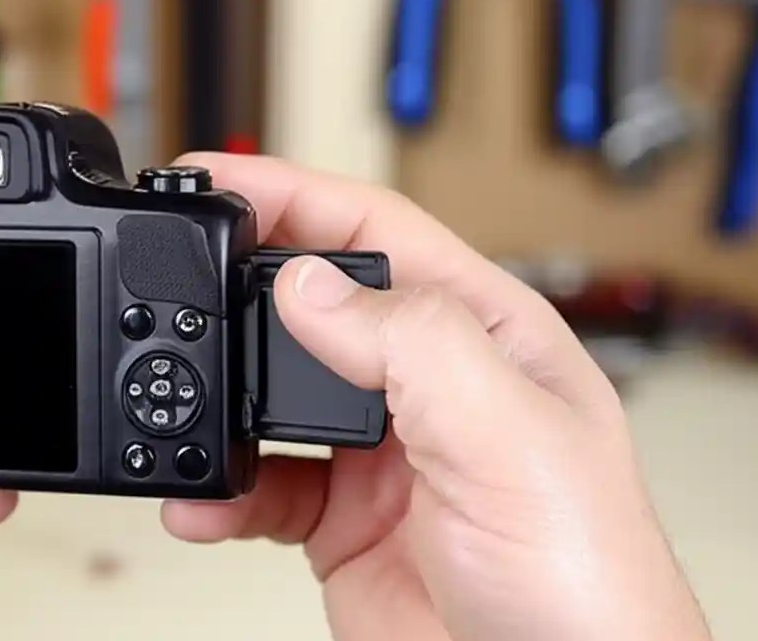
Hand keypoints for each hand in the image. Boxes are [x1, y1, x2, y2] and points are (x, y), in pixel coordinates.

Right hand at [163, 155, 711, 640]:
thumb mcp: (509, 437)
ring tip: (174, 399)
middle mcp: (425, 383)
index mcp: (479, 333)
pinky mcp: (339, 519)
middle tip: (172, 279)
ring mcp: (376, 451)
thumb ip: (412, 344)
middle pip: (309, 302)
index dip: (293, 194)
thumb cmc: (585, 579)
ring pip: (268, 394)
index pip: (375, 231)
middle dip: (235, 287)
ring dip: (213, 399)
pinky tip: (199, 502)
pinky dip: (214, 491)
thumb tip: (307, 284)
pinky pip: (255, 485)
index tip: (217, 178)